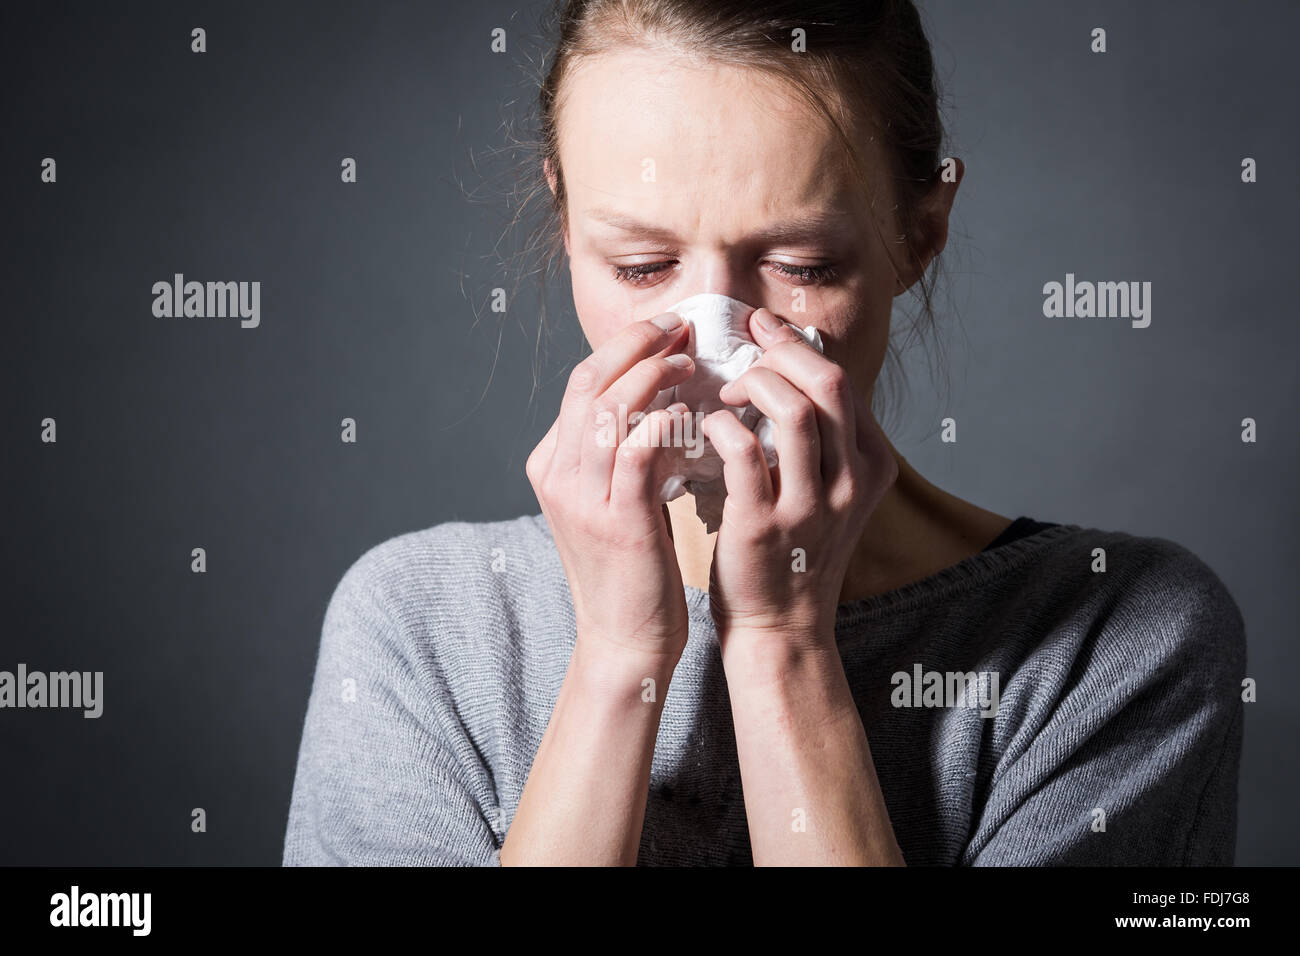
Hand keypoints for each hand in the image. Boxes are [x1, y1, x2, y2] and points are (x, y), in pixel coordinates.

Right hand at [527, 313, 696, 661]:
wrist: (625, 640)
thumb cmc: (633, 569)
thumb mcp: (615, 500)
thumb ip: (626, 453)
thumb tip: (662, 402)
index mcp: (553, 464)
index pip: (583, 385)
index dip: (626, 348)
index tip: (669, 332)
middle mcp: (558, 475)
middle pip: (589, 382)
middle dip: (636, 343)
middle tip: (681, 326)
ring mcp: (582, 497)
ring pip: (609, 408)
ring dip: (654, 374)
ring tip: (690, 362)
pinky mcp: (616, 520)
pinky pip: (636, 450)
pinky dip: (664, 421)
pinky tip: (691, 414)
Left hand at [702, 308, 898, 645]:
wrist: (781, 627)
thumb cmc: (793, 550)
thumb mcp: (829, 492)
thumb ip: (821, 439)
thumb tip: (785, 367)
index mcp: (871, 466)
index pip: (842, 381)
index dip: (797, 344)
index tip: (761, 327)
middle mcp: (850, 482)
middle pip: (828, 383)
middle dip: (780, 350)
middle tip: (743, 343)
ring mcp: (811, 506)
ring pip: (795, 411)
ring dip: (754, 384)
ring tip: (728, 390)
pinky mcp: (765, 526)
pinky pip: (746, 453)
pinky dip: (723, 427)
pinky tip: (710, 427)